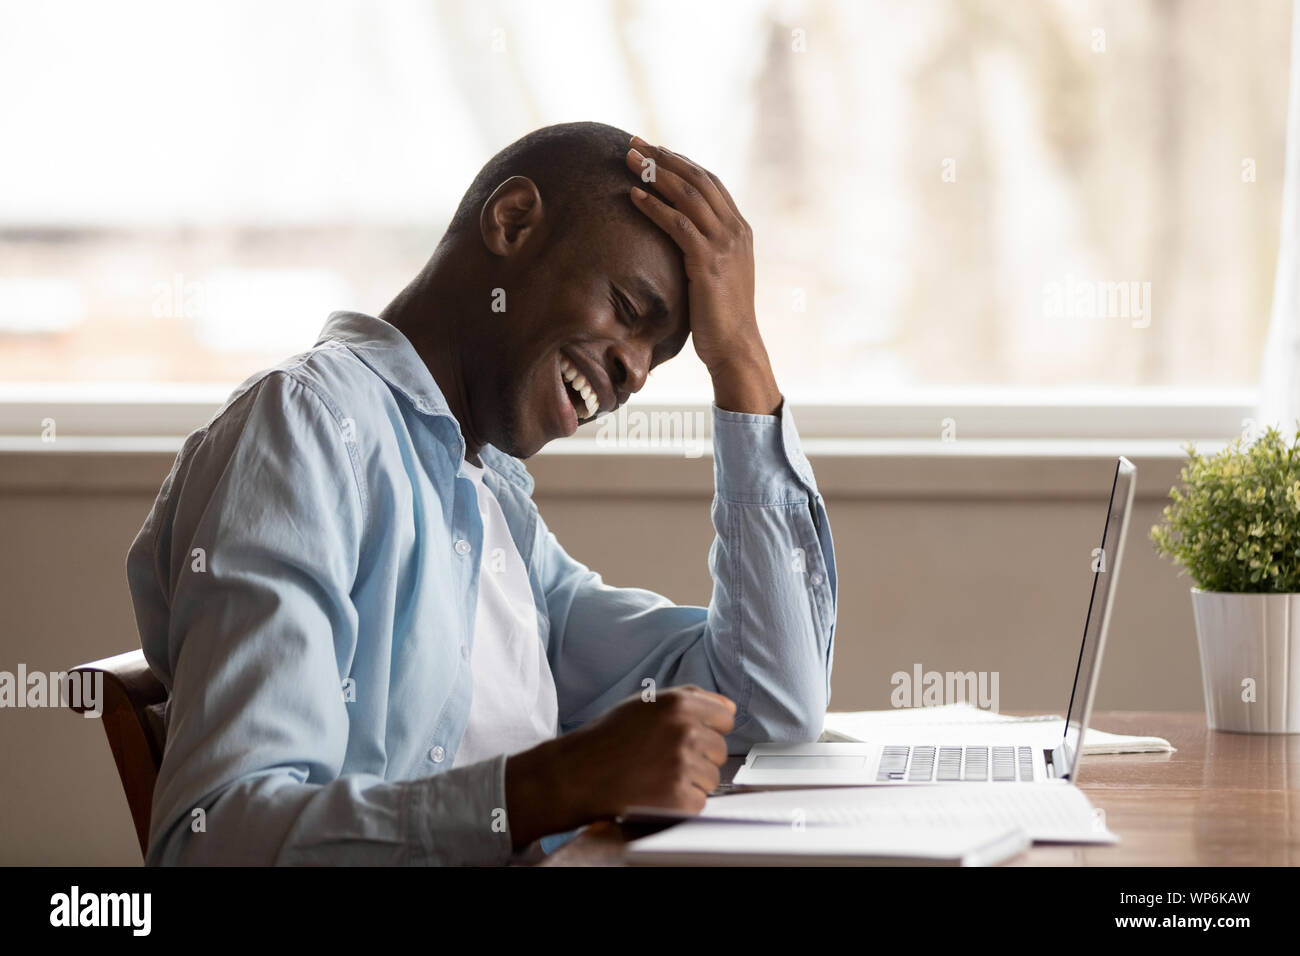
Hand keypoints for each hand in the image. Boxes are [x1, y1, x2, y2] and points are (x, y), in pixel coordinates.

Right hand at [504, 685, 735, 847]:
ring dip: (690, 781)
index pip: (725, 717)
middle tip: (664, 760)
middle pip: (719, 750)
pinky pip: (699, 802)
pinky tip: (656, 793)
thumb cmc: (607, 739)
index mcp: (678, 704)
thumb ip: (689, 699)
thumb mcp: (644, 704)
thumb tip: (728, 707)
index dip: (708, 728)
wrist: (576, 775)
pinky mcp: (678, 796)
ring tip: (656, 776)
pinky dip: (681, 803)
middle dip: (699, 757)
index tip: (688, 737)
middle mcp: (684, 731)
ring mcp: (682, 764)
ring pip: (711, 778)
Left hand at [625, 136, 781, 414]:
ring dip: (656, 174)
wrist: (736, 347)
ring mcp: (724, 245)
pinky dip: (654, 207)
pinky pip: (678, 225)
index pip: (710, 183)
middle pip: (698, 180)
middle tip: (635, 143)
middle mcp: (736, 231)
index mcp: (740, 230)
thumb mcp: (717, 276)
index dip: (681, 163)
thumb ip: (705, 251)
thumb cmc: (720, 318)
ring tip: (629, 160)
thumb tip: (679, 241)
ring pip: (688, 195)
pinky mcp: (708, 263)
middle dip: (665, 158)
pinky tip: (633, 196)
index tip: (655, 150)